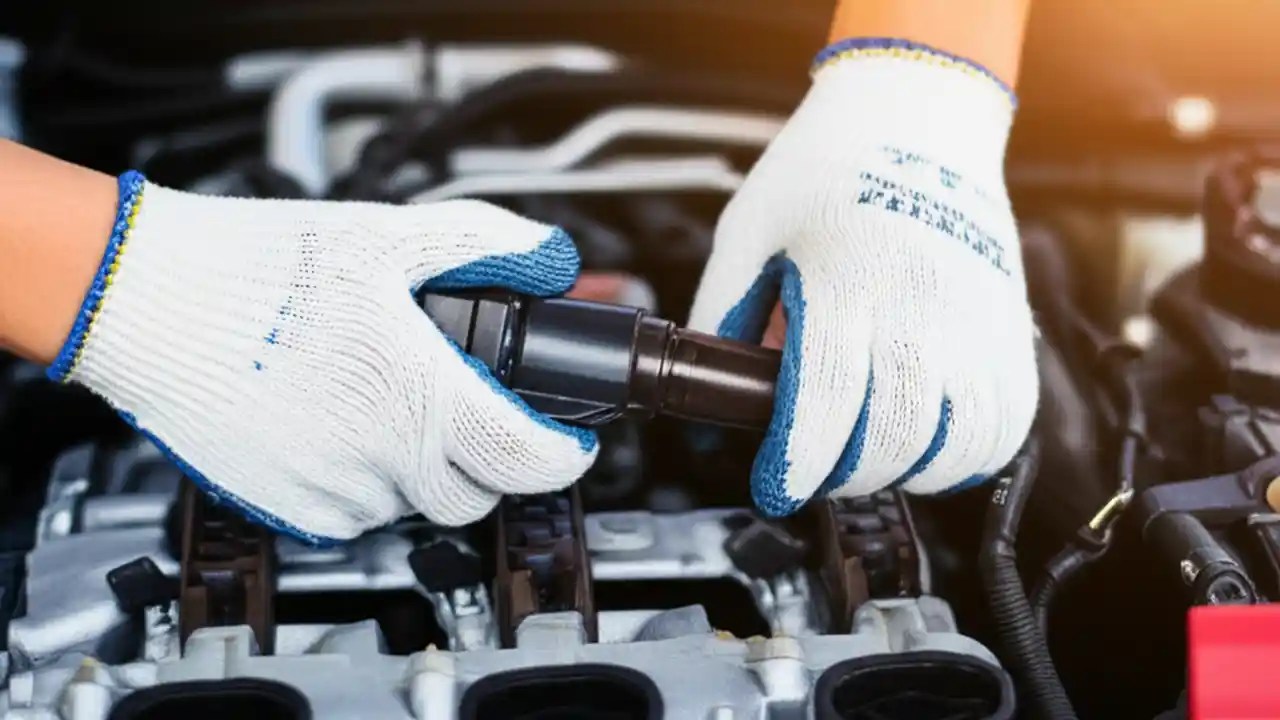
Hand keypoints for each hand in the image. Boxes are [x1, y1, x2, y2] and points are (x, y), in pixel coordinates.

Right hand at [48, 174, 597, 543]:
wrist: (148, 299)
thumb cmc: (258, 268)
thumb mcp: (391, 235)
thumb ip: (487, 245)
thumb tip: (552, 262)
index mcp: (419, 394)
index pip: (528, 460)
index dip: (563, 454)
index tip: (567, 441)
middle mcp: (380, 456)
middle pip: (476, 495)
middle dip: (489, 460)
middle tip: (470, 413)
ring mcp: (330, 490)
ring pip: (413, 506)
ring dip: (421, 468)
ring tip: (386, 404)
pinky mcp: (287, 509)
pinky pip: (354, 517)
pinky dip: (366, 483)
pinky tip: (340, 426)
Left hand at [689, 40, 1036, 514]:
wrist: (917, 117)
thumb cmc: (824, 172)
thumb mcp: (747, 233)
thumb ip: (723, 316)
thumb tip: (712, 395)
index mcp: (847, 279)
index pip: (830, 399)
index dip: (798, 461)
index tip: (774, 485)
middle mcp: (921, 305)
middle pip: (894, 436)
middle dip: (842, 477)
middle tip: (812, 470)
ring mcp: (975, 321)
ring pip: (957, 443)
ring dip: (904, 474)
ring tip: (867, 458)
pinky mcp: (1009, 329)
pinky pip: (1007, 425)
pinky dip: (966, 457)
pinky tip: (927, 447)